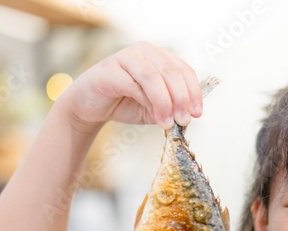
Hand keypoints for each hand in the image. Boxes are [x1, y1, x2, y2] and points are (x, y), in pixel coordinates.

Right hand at [56, 41, 202, 131]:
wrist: (90, 106)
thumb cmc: (124, 102)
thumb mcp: (154, 108)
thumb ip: (170, 108)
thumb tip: (187, 116)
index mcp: (160, 57)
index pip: (184, 70)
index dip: (194, 92)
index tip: (197, 113)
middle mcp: (145, 51)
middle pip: (172, 72)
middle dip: (182, 98)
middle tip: (184, 120)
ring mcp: (126, 57)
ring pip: (154, 76)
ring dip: (166, 102)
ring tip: (168, 123)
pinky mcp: (110, 69)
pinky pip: (134, 84)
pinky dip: (148, 102)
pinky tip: (153, 117)